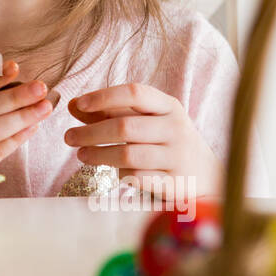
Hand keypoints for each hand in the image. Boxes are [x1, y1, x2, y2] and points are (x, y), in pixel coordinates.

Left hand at [65, 83, 220, 193]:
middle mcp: (176, 128)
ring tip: (81, 154)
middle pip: (125, 126)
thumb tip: (72, 104)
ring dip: (98, 154)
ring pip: (128, 154)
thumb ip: (110, 112)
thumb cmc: (165, 142)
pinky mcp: (174, 183)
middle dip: (91, 132)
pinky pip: (137, 177)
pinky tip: (111, 172)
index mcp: (169, 106)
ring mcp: (177, 156)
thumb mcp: (146, 121)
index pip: (135, 93)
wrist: (206, 177)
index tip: (78, 104)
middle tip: (69, 137)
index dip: (103, 96)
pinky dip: (119, 174)